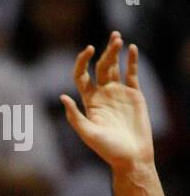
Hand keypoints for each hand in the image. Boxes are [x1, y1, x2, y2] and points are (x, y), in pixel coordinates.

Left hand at [61, 34, 153, 172]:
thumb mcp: (88, 134)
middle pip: (101, 67)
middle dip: (106, 52)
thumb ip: (75, 117)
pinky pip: (132, 73)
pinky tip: (132, 49)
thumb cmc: (108, 150)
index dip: (83, 62)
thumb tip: (62, 97)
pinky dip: (132, 61)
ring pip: (115, 67)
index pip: (82, 76)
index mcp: (89, 102)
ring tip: (118, 38)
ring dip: (116, 51)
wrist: (131, 157)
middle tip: (114, 39)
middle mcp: (103, 95)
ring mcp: (118, 93)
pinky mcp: (134, 94)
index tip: (88, 50)